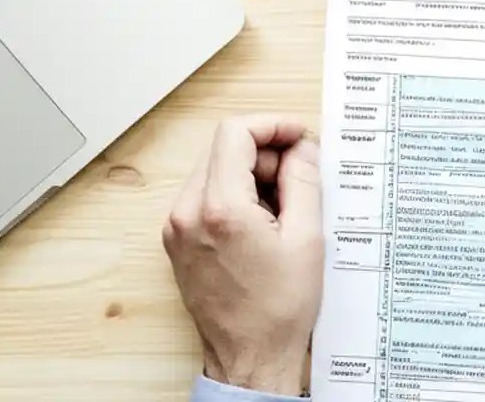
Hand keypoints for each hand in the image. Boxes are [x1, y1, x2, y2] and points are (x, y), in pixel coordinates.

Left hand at [162, 116, 323, 394]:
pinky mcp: (177, 241)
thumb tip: (302, 147)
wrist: (250, 359)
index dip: (272, 125)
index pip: (236, 133)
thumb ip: (303, 181)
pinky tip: (264, 221)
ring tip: (284, 207)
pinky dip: (236, 195)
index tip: (298, 136)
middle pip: (223, 149)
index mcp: (220, 209)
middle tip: (300, 176)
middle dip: (265, 153)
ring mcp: (177, 228)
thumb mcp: (307, 238)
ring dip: (251, 175)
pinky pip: (206, 196)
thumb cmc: (278, 311)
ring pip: (214, 171)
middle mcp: (187, 214)